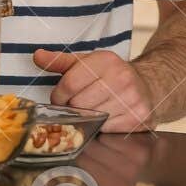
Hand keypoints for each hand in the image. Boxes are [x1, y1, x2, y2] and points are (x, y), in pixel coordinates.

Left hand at [33, 48, 154, 132]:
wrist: (149, 86)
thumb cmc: (111, 76)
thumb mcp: (87, 63)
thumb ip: (61, 61)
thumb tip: (37, 56)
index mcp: (105, 61)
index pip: (69, 84)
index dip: (58, 96)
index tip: (60, 99)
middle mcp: (121, 78)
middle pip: (79, 103)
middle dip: (73, 108)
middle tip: (77, 106)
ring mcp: (132, 99)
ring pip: (93, 118)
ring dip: (88, 118)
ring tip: (93, 110)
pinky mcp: (139, 118)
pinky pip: (107, 130)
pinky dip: (103, 128)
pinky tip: (107, 119)